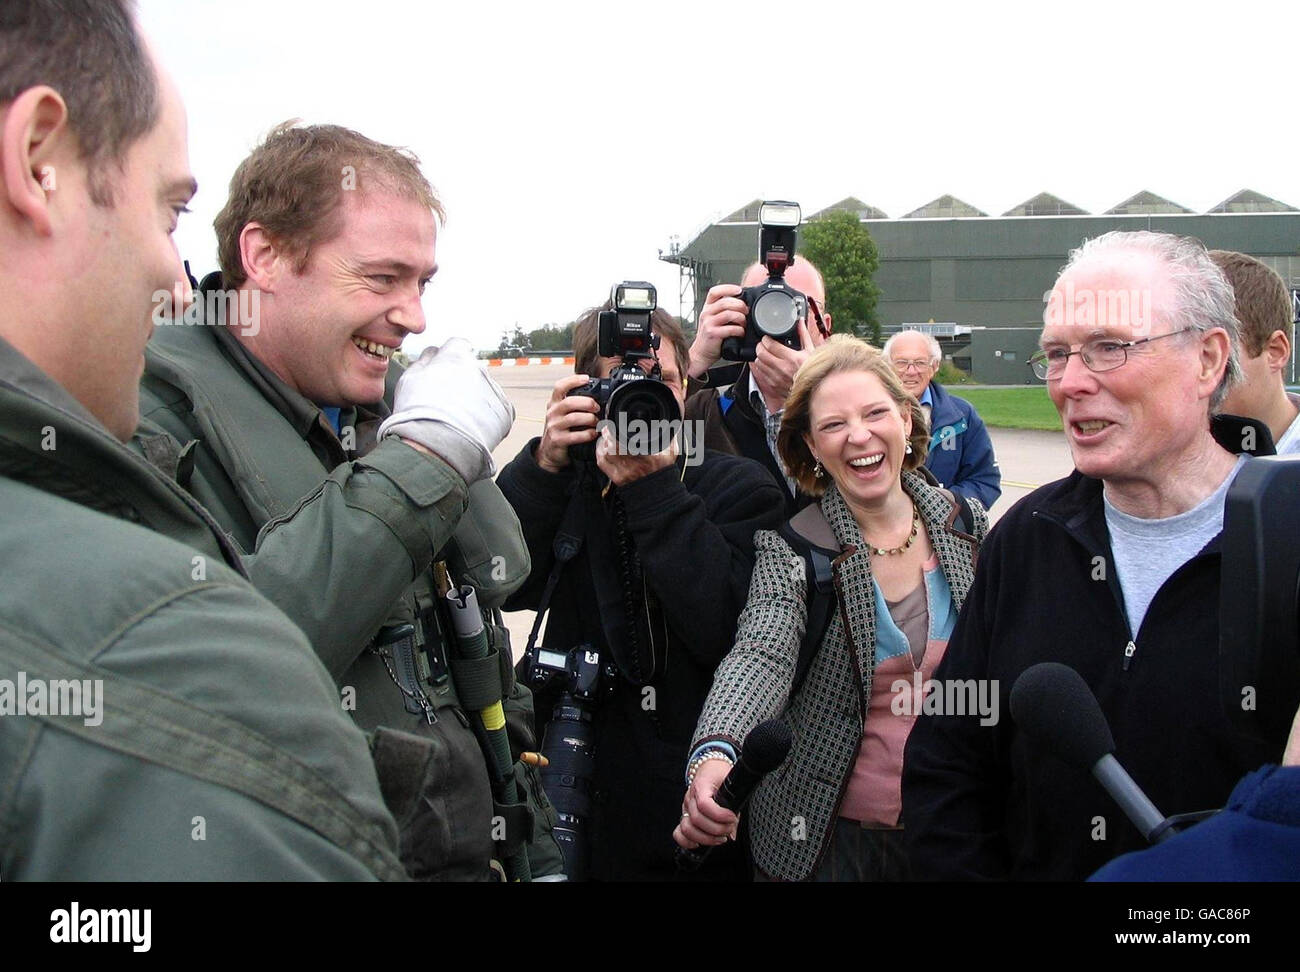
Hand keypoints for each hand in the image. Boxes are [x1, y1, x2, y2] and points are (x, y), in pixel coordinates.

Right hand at [377, 338, 515, 483]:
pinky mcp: (505, 412)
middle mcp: (480, 368)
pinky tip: (470, 429)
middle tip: (447, 402)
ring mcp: (495, 390)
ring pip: (484, 390)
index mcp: (456, 356)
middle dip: (462, 380)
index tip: (443, 371)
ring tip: (457, 421)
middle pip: (472, 369)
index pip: (458, 345)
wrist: (436, 449)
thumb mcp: (409, 378)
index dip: (449, 358)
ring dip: (474, 399)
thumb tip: (434, 352)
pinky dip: (486, 418)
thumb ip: (424, 360)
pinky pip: (495, 410)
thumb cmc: (416, 413)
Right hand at [536, 373, 600, 472]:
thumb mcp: (562, 414)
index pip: (560, 387)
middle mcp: (552, 413)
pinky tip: (593, 433)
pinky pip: (575, 435)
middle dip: (587, 403)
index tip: (586, 379)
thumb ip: (574, 405)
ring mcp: (554, 426)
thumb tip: (597, 398)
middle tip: (597, 407)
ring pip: (574, 418)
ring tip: (596, 422)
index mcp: (554, 403)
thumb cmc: (560, 430)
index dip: (573, 381)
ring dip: (589, 419)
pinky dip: (588, 434)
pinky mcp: (557, 440)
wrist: (549, 451)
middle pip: (569, 402)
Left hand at [596, 422, 675, 486]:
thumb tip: (673, 425)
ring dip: (603, 444)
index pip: (623, 442)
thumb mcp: (671, 454)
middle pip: (611, 447)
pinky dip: (600, 454)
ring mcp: (622, 472)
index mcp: (644, 457)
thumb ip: (670, 438)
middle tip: (607, 429)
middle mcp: (631, 465)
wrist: (658, 493)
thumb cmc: (663, 474)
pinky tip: (603, 448)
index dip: (613, 432)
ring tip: (605, 437)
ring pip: (605, 455)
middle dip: (607, 436)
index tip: (612, 424)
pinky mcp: (617, 478)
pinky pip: (602, 464)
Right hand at [673, 759, 737, 849]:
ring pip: (687, 828)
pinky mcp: (684, 816)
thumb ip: (734, 807)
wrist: (709, 768)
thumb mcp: (730, 784)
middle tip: (730, 829)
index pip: (704, 804)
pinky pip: (678, 833)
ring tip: (720, 838)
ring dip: (706, 838)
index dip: (719, 815)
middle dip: (717, 829)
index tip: (732, 818)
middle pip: (697, 819)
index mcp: (701, 786)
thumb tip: (732, 833)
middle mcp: (690, 797)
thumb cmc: (720, 775)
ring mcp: (685, 808)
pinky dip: (687, 841)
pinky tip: (699, 843)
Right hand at [687, 284, 747, 377]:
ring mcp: (708, 323)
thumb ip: (724, 310)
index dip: (728, 288)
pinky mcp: (713, 334)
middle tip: (746, 311)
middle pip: (725, 302)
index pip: (715, 291)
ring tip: (743, 323)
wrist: (701, 353)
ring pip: (728, 314)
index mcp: (707, 307)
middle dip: (739, 305)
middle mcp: (706, 313)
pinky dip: (739, 330)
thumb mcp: (714, 320)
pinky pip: (730, 328)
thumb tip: (743, 304)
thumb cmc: (711, 337)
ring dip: (740, 318)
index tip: (739, 290)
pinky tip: (740, 333)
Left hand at [751, 317, 815, 409]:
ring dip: (760, 357)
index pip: (771, 345)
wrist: (814, 390)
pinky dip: (762, 367)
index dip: (766, 339)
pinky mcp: (773, 385)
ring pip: (759, 363)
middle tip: (763, 344)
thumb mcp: (811, 351)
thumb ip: (804, 335)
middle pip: (761, 353)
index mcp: (792, 358)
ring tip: (765, 354)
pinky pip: (761, 373)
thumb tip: (800, 322)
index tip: (767, 338)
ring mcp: (776, 378)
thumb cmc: (813, 370)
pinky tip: (767, 364)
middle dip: (760, 346)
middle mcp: (782, 368)